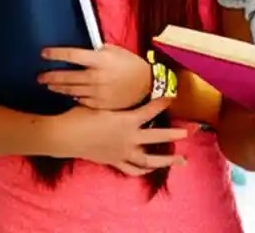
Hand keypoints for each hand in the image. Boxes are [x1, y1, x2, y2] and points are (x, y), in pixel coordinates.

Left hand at [37, 44, 151, 109]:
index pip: (71, 55)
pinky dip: (74, 97)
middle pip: (67, 77)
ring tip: (49, 85)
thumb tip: (80, 50)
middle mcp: (96, 76)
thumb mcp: (115, 51)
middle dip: (51, 76)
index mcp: (99, 60)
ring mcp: (98, 92)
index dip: (56, 54)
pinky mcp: (101, 104)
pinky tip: (69, 94)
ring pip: (72, 90)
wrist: (147, 84)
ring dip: (58, 87)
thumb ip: (97, 50)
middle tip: (40, 77)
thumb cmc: (130, 64)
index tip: (44, 53)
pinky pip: (82, 101)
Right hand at [57, 96, 189, 175]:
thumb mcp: (100, 102)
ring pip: (149, 159)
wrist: (67, 136)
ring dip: (166, 160)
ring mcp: (123, 152)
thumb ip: (114, 97)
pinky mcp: (115, 161)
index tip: (172, 97)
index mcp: (127, 120)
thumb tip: (120, 85)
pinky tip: (151, 169)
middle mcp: (129, 138)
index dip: (162, 102)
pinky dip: (142, 170)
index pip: (150, 110)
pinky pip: (132, 168)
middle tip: (187, 132)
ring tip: (182, 161)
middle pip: (157, 136)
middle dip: (173, 134)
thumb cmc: (81, 115)